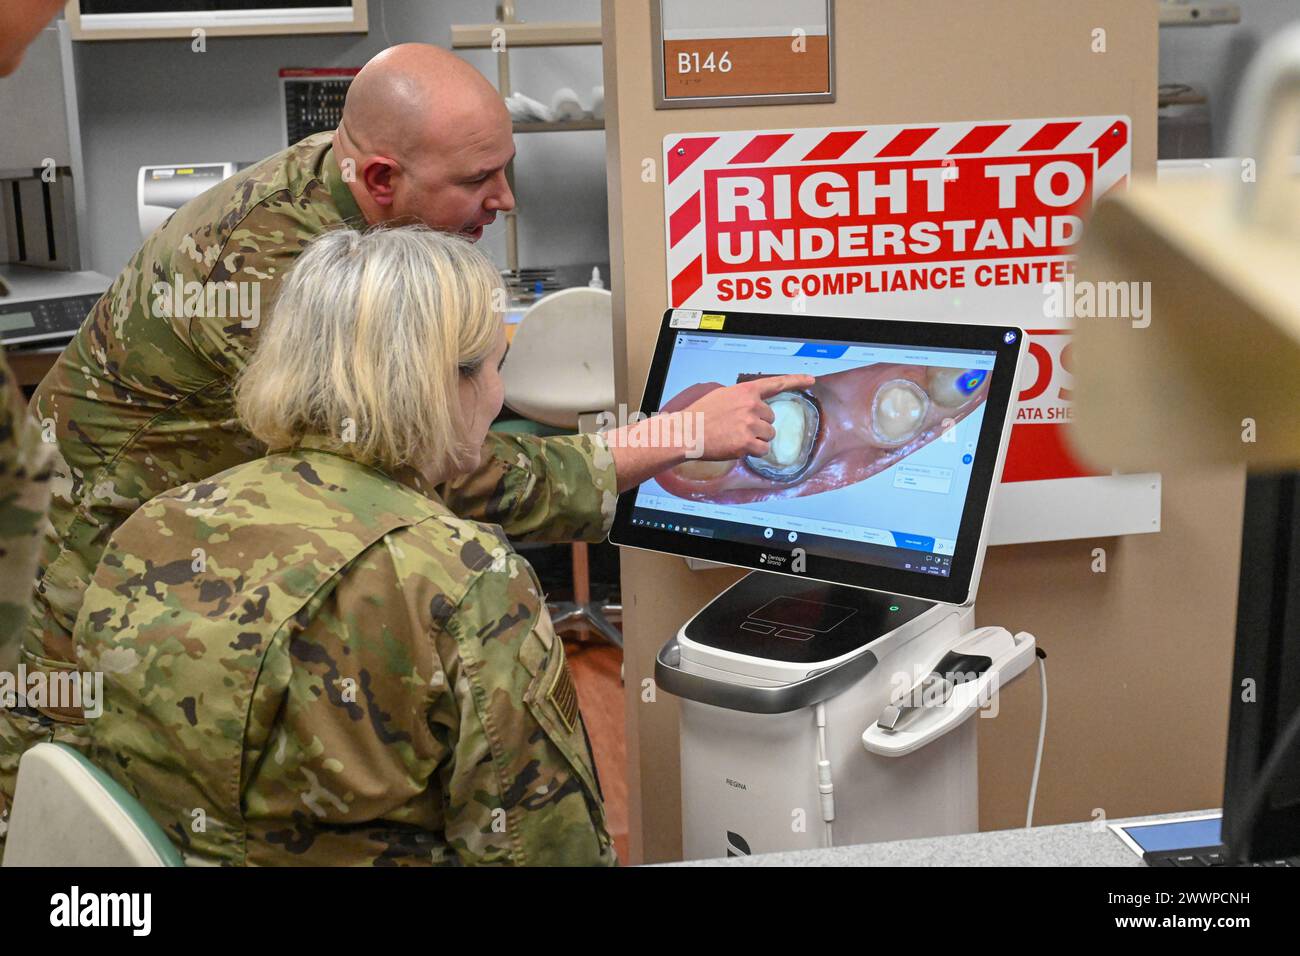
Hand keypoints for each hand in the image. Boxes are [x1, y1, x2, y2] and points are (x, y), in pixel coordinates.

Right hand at [683, 374, 815, 460]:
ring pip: (769, 435)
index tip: (811, 380)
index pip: (775, 383)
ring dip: (756, 439)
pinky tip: (737, 447)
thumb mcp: (722, 396)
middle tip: (737, 428)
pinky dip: (753, 451)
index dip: (796, 381)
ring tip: (735, 437)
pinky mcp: (746, 442)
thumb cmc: (701, 415)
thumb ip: (742, 399)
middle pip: (771, 419)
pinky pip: (763, 449)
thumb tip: (755, 408)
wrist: (686, 432)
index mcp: (745, 391)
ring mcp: (749, 424)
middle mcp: (751, 405)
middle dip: (759, 426)